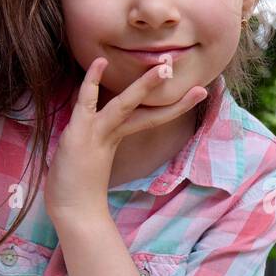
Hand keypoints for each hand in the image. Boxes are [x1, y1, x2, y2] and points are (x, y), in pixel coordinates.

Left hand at [45, 55, 208, 217]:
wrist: (73, 213)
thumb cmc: (77, 191)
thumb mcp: (86, 160)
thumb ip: (91, 144)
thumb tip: (95, 138)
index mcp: (116, 137)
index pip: (149, 118)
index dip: (173, 108)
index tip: (196, 96)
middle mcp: (113, 134)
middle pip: (148, 112)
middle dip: (174, 99)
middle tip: (202, 88)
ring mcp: (98, 133)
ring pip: (125, 104)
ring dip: (145, 86)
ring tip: (163, 67)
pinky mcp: (81, 133)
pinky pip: (87, 101)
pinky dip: (92, 81)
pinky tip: (99, 63)